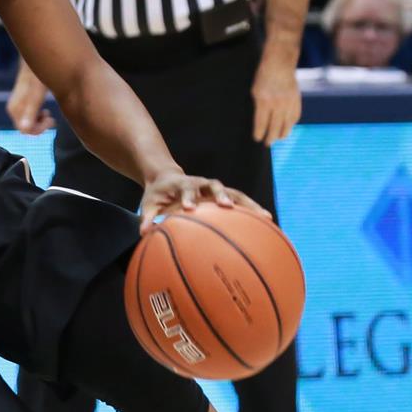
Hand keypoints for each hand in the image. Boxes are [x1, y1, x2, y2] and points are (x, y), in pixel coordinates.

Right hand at [7, 62, 53, 133]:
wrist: (35, 59)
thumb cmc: (37, 74)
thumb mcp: (36, 93)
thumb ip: (31, 111)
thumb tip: (25, 129)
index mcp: (15, 108)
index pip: (25, 130)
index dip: (39, 129)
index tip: (51, 119)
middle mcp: (13, 108)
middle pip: (25, 129)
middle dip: (39, 126)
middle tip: (51, 117)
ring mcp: (16, 105)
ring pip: (26, 124)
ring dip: (38, 122)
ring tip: (48, 113)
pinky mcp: (21, 102)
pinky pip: (27, 117)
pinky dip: (36, 117)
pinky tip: (44, 110)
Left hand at [138, 171, 269, 230]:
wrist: (166, 178)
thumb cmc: (157, 194)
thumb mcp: (149, 204)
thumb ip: (147, 217)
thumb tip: (143, 233)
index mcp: (183, 184)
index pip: (187, 188)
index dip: (189, 196)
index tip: (190, 207)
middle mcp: (201, 184)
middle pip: (215, 185)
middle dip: (222, 194)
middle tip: (227, 206)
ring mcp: (214, 189)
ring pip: (234, 192)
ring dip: (248, 203)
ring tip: (264, 216)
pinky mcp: (222, 195)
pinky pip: (240, 201)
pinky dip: (252, 210)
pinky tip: (267, 221)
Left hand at [252, 55, 300, 144]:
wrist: (280, 65)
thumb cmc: (263, 77)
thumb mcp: (255, 91)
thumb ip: (258, 107)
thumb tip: (260, 123)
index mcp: (264, 101)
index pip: (261, 123)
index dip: (259, 133)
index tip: (257, 139)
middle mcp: (277, 104)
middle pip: (274, 127)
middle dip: (270, 137)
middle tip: (267, 143)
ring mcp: (288, 103)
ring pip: (287, 124)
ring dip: (282, 134)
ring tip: (278, 138)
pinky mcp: (296, 100)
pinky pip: (295, 117)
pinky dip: (291, 124)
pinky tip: (287, 128)